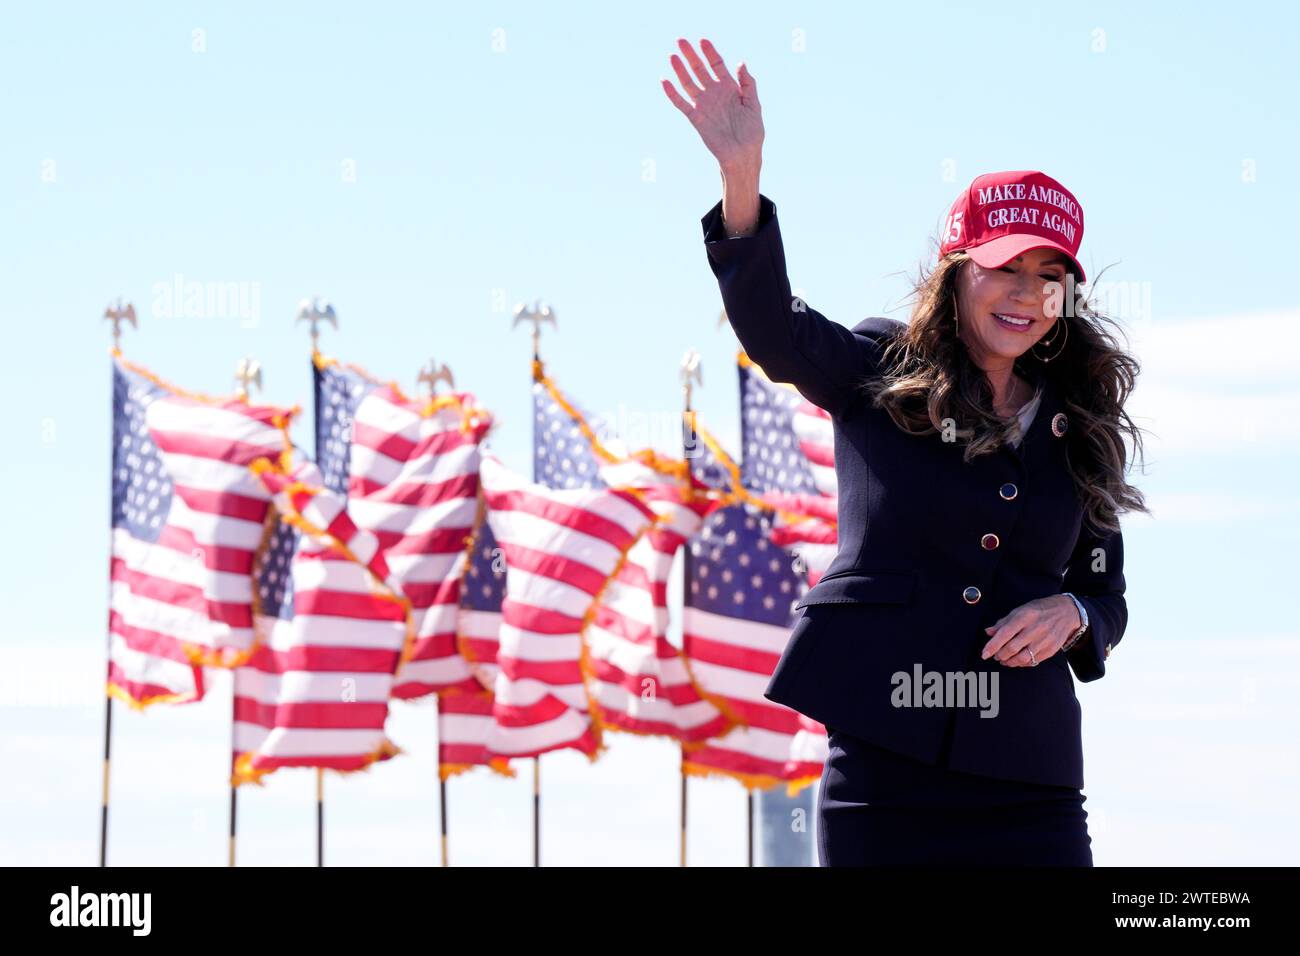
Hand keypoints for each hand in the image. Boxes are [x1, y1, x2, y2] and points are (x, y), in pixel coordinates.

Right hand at [661, 38, 763, 172]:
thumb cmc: (752, 131)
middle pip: (699, 70)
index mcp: (729, 88)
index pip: (716, 65)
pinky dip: (673, 94)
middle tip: (681, 41)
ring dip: (680, 70)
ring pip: (689, 84)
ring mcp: (704, 105)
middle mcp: (714, 94)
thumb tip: (740, 63)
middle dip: (690, 55)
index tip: (702, 40)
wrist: (743, 154)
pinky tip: (665, 81)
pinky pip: (681, 104)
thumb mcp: (753, 104)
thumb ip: (748, 83)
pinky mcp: (696, 119)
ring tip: (672, 56)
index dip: (709, 52)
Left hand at [979, 594, 1082, 666]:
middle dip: (1000, 655)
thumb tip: (988, 632)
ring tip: (1004, 660)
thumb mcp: (1020, 610)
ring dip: (1009, 662)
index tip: (984, 654)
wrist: (1066, 612)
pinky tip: (1016, 660)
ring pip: (1022, 658)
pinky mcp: (1051, 649)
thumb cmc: (1039, 610)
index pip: (1005, 634)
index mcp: (1024, 617)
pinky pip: (1033, 661)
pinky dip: (1021, 663)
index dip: (992, 645)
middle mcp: (1035, 629)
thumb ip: (1003, 622)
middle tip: (995, 656)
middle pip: (1012, 648)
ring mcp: (1044, 640)